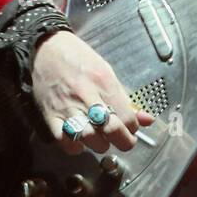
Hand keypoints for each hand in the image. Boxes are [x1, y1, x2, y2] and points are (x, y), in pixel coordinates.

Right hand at [31, 30, 154, 154]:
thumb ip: (127, 99)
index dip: (133, 129)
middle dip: (122, 142)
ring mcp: (68, 107)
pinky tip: (80, 141)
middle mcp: (88, 97)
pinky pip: (64, 141)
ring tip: (101, 139)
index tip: (131, 129)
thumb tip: (148, 119)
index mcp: (105, 84)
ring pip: (89, 139)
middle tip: (122, 140)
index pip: (127, 119)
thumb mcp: (108, 73)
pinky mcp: (50, 116)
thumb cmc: (80, 59)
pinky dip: (75, 147)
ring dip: (99, 145)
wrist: (48, 49)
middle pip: (111, 131)